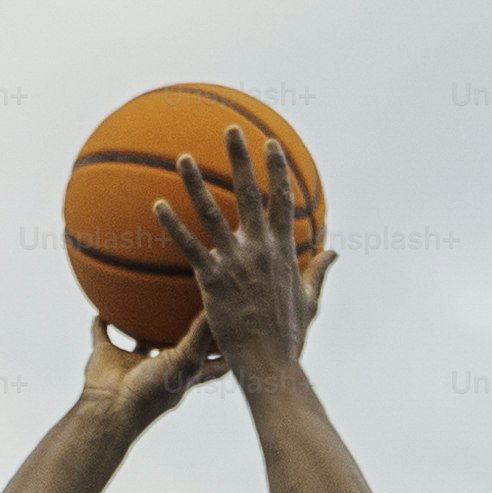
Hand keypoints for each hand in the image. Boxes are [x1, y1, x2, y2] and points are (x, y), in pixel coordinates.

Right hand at [76, 312, 228, 438]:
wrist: (112, 410)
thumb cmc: (153, 391)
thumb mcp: (187, 360)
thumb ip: (202, 333)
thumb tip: (219, 301)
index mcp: (184, 374)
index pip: (213, 362)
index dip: (226, 350)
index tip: (238, 333)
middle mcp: (161, 369)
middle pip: (178, 348)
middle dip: (188, 334)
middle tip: (197, 308)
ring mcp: (133, 364)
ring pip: (142, 341)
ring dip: (144, 326)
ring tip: (152, 302)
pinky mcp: (107, 357)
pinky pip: (103, 335)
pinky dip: (101, 323)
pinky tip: (103, 308)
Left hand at [151, 128, 339, 382]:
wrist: (269, 363)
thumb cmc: (290, 337)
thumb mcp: (310, 300)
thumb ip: (319, 272)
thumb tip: (335, 252)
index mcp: (283, 250)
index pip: (282, 200)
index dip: (277, 170)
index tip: (271, 145)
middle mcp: (260, 249)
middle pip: (250, 193)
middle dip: (241, 158)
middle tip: (231, 129)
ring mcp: (235, 262)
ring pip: (212, 213)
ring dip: (196, 183)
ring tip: (183, 157)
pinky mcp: (212, 280)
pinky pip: (189, 247)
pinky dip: (173, 226)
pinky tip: (156, 206)